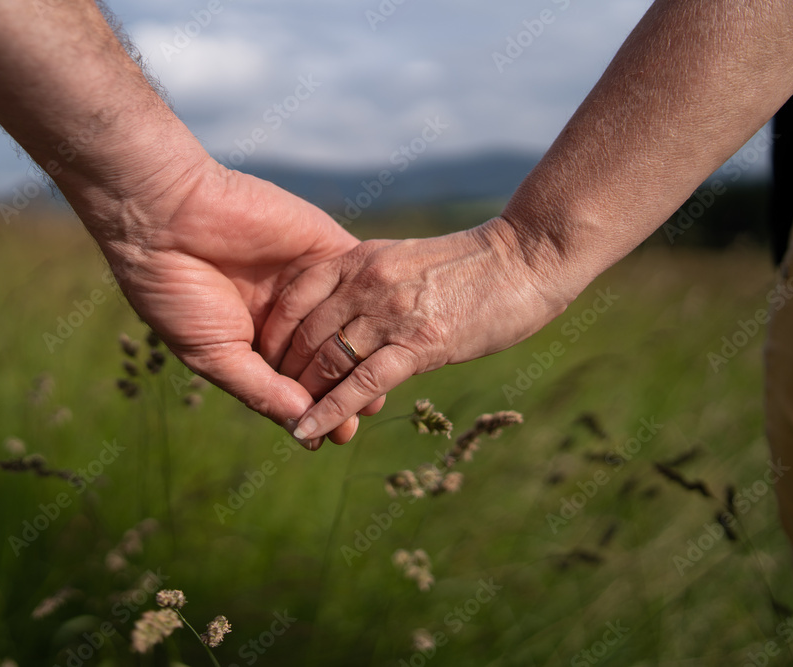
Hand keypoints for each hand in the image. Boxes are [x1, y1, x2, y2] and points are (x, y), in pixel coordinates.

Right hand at [88, 157, 381, 446]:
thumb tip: (305, 425)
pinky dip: (370, 307)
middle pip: (326, 357)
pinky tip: (382, 336)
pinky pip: (357, 281)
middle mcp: (285, 312)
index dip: (314, 408)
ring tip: (375, 390)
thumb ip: (260, 389)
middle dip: (343, 388)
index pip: (293, 381)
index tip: (335, 437)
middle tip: (361, 417)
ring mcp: (307, 280)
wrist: (167, 219)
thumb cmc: (176, 291)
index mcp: (254, 338)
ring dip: (361, 355)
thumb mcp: (213, 353)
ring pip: (347, 323)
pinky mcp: (324, 247)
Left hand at [261, 218, 568, 441]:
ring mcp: (391, 313)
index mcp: (358, 259)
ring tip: (292, 423)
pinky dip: (331, 410)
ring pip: (328, 360)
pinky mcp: (420, 343)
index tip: (266, 360)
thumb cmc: (470, 263)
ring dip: (304, 397)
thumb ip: (367, 283)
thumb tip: (341, 316)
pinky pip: (364, 383)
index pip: (293, 298)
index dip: (273, 334)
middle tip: (276, 401)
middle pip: (305, 335)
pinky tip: (310, 431)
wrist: (526, 257)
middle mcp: (365, 283)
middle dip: (285, 374)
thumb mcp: (402, 259)